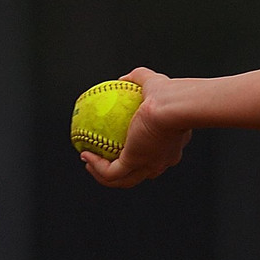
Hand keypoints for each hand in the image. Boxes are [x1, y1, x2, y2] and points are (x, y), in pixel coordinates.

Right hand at [81, 67, 192, 188]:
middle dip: (122, 171)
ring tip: (88, 161)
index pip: (157, 155)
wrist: (174, 106)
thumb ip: (140, 78)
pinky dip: (96, 167)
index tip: (124, 143)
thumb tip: (124, 78)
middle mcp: (162, 159)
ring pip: (124, 181)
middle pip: (141, 174)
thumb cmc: (172, 95)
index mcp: (171, 144)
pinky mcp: (134, 162)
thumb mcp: (154, 82)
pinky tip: (85, 155)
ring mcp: (148, 164)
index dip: (142, 153)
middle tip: (103, 157)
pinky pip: (110, 172)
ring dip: (103, 175)